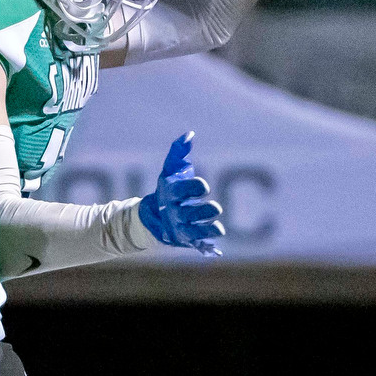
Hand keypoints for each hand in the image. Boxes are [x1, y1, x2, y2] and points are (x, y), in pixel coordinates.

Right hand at [135, 132, 223, 254]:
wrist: (155, 215)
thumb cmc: (169, 187)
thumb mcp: (171, 168)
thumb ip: (179, 151)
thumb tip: (189, 134)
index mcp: (170, 192)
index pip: (180, 191)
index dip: (192, 189)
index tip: (204, 187)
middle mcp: (173, 210)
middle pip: (186, 213)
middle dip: (201, 212)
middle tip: (215, 208)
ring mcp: (179, 226)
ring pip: (192, 230)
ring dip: (205, 229)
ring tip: (219, 228)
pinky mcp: (186, 237)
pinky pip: (197, 241)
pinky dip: (207, 240)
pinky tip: (218, 236)